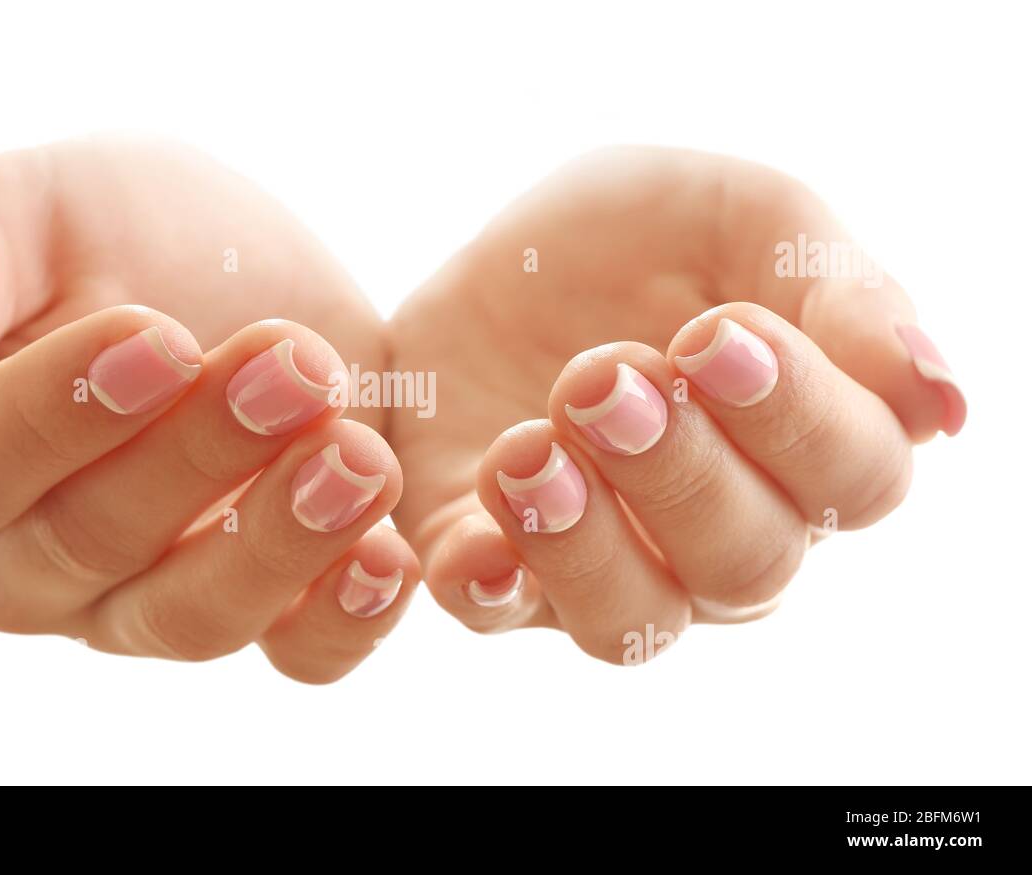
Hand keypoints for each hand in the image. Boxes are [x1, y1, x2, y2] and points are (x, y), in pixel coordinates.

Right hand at [0, 141, 416, 682]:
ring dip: (279, 538)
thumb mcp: (19, 214)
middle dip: (195, 454)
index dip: (53, 414)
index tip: (152, 332)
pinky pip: (292, 652)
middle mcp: (30, 557)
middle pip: (85, 546)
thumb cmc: (117, 224)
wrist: (254, 257)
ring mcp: (144, 599)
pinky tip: (389, 558)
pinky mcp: (262, 605)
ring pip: (189, 617)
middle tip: (288, 364)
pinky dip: (341, 620)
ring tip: (357, 452)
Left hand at [388, 146, 963, 662]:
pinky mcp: (493, 561)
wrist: (487, 254)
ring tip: (531, 447)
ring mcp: (607, 560)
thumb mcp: (739, 217)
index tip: (714, 337)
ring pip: (637, 621)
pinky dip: (489, 585)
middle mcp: (719, 531)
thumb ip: (838, 292)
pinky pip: (499, 613)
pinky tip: (474, 538)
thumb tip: (938, 404)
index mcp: (802, 448)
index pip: (858, 479)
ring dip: (587, 541)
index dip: (800, 419)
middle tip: (606, 375)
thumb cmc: (633, 240)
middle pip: (750, 564)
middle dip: (681, 470)